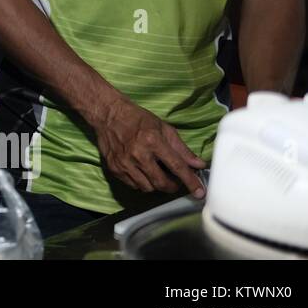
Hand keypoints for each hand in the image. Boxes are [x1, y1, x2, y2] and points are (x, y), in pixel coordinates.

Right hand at [89, 96, 206, 196]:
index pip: (176, 166)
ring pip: (147, 187)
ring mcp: (124, 163)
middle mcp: (138, 154)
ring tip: (157, 175)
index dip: (190, 181)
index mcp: (153, 141)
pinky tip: (143, 173)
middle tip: (175, 181)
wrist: (108, 114)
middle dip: (173, 186)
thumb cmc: (138, 119)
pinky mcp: (114, 168)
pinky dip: (142, 183)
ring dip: (157, 185)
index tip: (199, 193)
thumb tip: (198, 164)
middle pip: (161, 182)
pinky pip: (133, 185)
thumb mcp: (163, 128)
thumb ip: (181, 149)